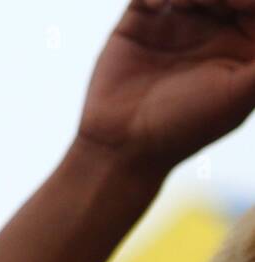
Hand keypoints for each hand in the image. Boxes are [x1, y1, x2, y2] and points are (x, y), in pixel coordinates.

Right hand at [77, 0, 254, 175]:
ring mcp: (179, 22)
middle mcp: (216, 28)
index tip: (239, 5)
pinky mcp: (141, 21)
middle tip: (210, 2)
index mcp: (247, 45)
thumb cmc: (184, 126)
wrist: (120, 145)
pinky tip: (158, 4)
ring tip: (181, 3)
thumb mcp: (242, 92)